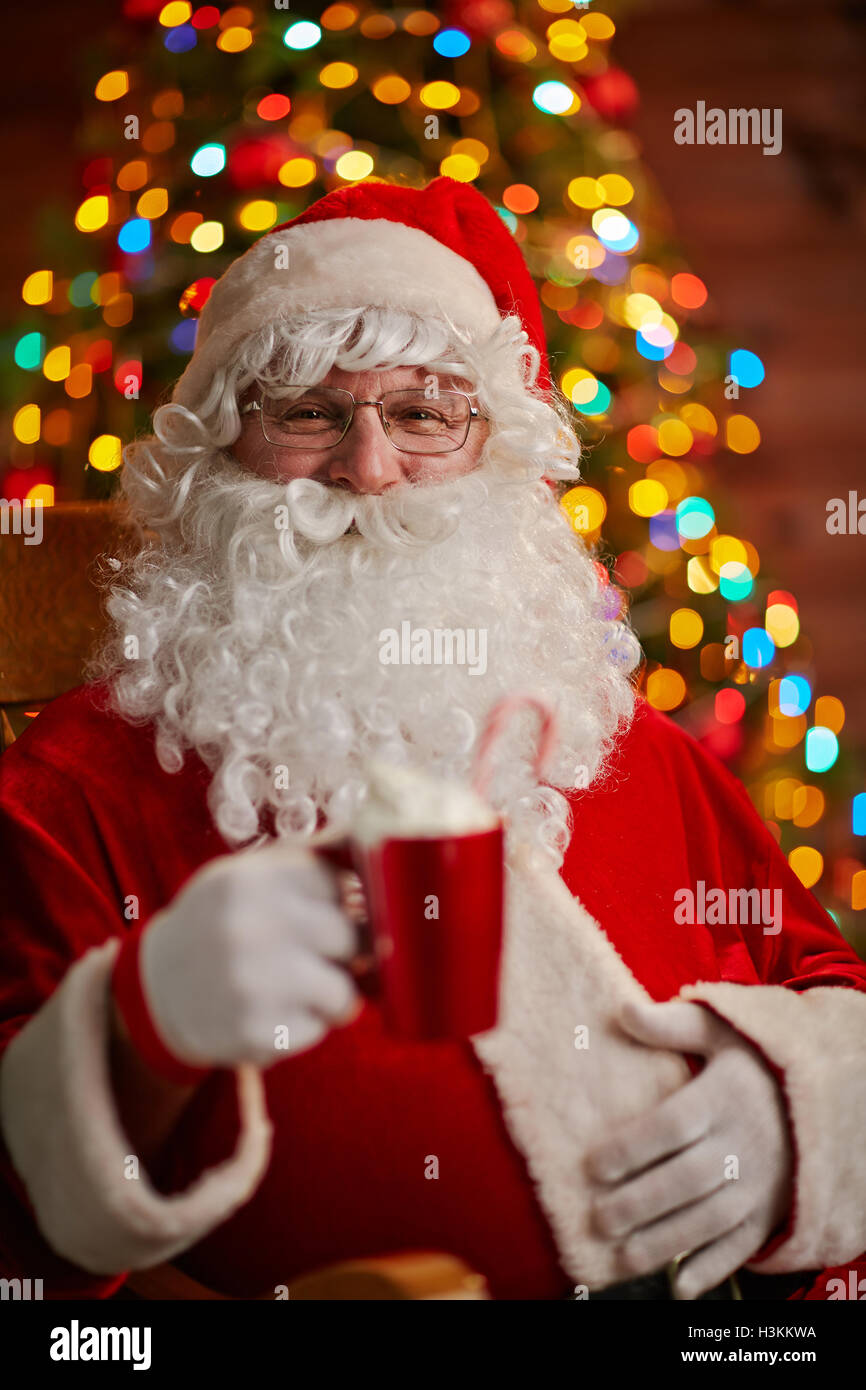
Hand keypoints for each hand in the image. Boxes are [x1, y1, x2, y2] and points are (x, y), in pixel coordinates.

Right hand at [138, 844, 361, 1068]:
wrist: (157, 990)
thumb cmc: (220, 924)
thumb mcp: (245, 877)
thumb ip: (304, 863)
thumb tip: (375, 850)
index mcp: (251, 879)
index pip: (339, 884)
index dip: (340, 902)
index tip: (327, 911)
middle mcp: (253, 926)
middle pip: (352, 936)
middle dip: (345, 950)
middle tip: (319, 954)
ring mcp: (255, 983)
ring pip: (345, 992)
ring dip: (331, 994)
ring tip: (298, 987)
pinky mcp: (256, 1033)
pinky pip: (319, 1031)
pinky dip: (306, 1026)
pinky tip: (273, 1012)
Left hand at [586, 998, 793, 1298]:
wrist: (826, 1093)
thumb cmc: (758, 1060)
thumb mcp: (723, 1030)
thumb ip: (671, 1025)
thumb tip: (620, 1010)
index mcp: (725, 1097)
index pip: (673, 1125)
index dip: (633, 1148)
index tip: (593, 1165)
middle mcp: (744, 1143)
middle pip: (687, 1180)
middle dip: (640, 1203)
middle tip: (599, 1218)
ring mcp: (761, 1183)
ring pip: (710, 1220)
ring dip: (665, 1242)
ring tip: (622, 1255)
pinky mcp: (771, 1210)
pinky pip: (743, 1245)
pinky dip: (713, 1269)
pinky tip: (679, 1286)